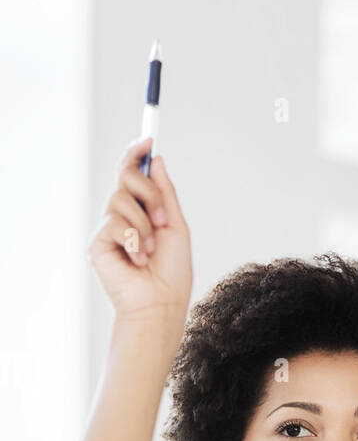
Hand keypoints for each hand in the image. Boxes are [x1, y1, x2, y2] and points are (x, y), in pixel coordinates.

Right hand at [88, 137, 191, 334]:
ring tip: (150, 251)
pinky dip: (132, 239)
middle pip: (124, 175)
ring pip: (120, 199)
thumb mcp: (176, 226)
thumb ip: (165, 193)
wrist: (160, 302)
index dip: (136, 154)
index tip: (148, 139)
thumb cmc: (171, 273)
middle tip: (163, 218)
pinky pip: (113, 222)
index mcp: (141, 210)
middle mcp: (122, 215)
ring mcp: (108, 228)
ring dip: (144, 225)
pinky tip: (137, 259)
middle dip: (148, 191)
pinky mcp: (98, 243)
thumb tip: (156, 160)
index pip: (132, 174)